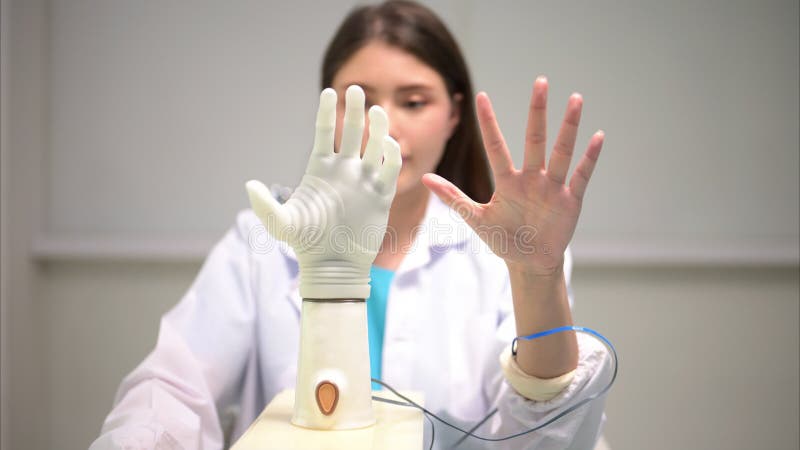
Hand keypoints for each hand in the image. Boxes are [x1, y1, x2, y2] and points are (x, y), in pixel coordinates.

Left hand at [246, 85, 400, 298]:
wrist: (334, 267)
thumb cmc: (306, 244)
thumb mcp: (282, 224)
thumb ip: (267, 205)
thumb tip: (250, 185)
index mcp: (320, 167)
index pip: (324, 131)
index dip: (327, 111)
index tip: (330, 91)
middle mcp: (344, 169)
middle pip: (352, 131)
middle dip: (356, 110)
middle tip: (358, 90)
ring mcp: (364, 180)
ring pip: (374, 144)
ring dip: (378, 128)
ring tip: (378, 112)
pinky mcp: (382, 195)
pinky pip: (389, 168)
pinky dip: (391, 154)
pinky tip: (388, 144)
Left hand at [423, 77, 603, 274]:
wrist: (530, 264)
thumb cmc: (504, 239)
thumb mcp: (477, 219)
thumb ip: (453, 198)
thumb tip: (425, 179)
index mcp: (507, 181)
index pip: (496, 146)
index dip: (489, 123)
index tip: (481, 96)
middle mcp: (531, 178)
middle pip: (535, 139)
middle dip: (537, 111)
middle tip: (541, 81)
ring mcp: (552, 187)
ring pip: (561, 151)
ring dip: (569, 127)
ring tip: (576, 99)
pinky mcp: (570, 201)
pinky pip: (581, 175)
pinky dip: (589, 158)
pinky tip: (597, 137)